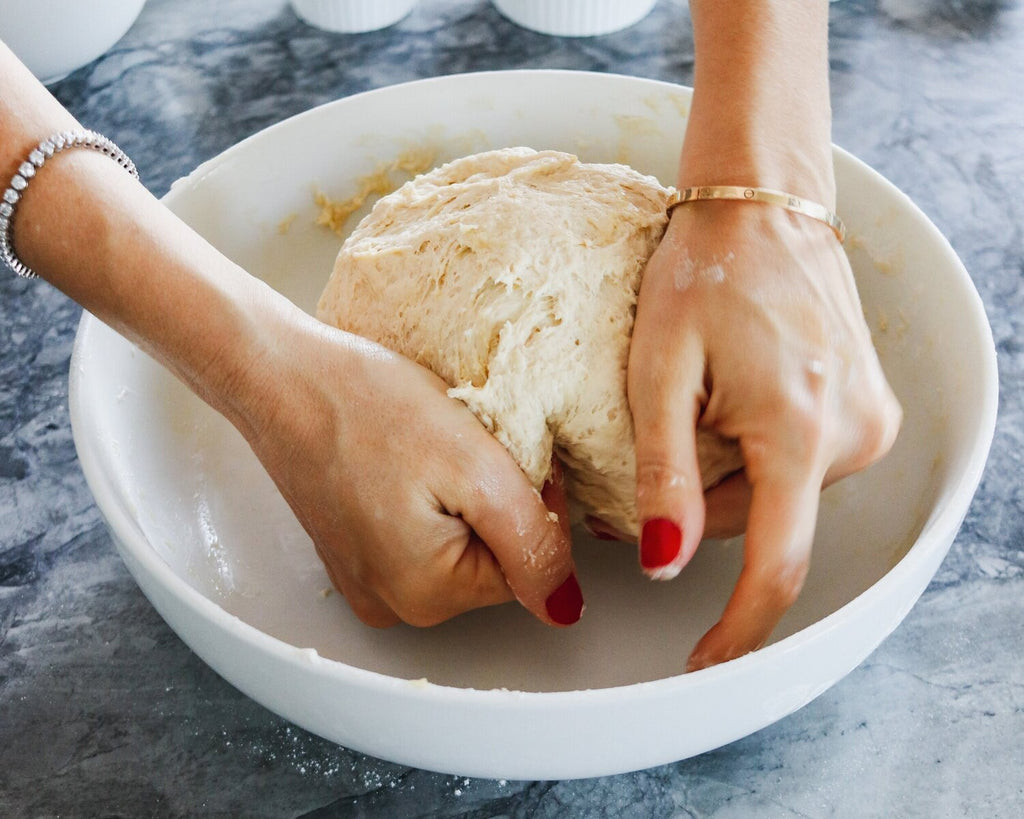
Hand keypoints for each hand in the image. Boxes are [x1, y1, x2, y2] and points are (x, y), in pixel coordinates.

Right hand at [227, 307, 581, 628]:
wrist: (282, 374)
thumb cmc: (365, 407)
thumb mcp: (477, 469)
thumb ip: (531, 544)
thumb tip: (563, 605)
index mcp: (428, 595)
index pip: (529, 563)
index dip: (533, 500)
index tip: (504, 451)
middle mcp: (393, 604)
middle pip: (491, 558)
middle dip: (496, 502)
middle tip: (466, 444)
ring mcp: (365, 579)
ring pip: (457, 543)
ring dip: (461, 497)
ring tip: (431, 449)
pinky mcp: (351, 550)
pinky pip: (417, 534)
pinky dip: (426, 497)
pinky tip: (406, 459)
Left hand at [627, 202, 900, 669]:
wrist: (761, 207)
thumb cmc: (701, 275)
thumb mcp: (659, 372)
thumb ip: (664, 474)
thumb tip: (664, 561)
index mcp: (800, 430)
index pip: (776, 563)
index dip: (738, 625)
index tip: (704, 663)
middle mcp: (853, 435)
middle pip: (761, 523)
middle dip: (697, 516)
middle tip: (637, 480)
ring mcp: (868, 421)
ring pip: (776, 495)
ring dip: (724, 479)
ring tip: (683, 419)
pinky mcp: (865, 408)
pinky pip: (797, 463)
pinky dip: (754, 456)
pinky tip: (725, 406)